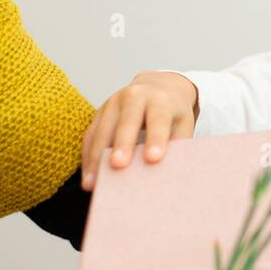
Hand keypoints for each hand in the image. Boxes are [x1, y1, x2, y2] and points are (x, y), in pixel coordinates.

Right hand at [81, 71, 198, 189]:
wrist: (157, 86)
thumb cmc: (172, 112)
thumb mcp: (183, 123)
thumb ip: (178, 145)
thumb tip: (171, 174)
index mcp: (160, 99)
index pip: (159, 119)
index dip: (156, 138)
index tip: (153, 158)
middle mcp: (135, 96)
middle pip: (127, 121)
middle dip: (122, 143)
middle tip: (118, 165)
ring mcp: (113, 102)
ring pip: (103, 129)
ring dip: (96, 156)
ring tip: (94, 183)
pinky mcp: (99, 112)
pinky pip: (90, 135)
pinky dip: (87, 157)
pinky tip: (88, 177)